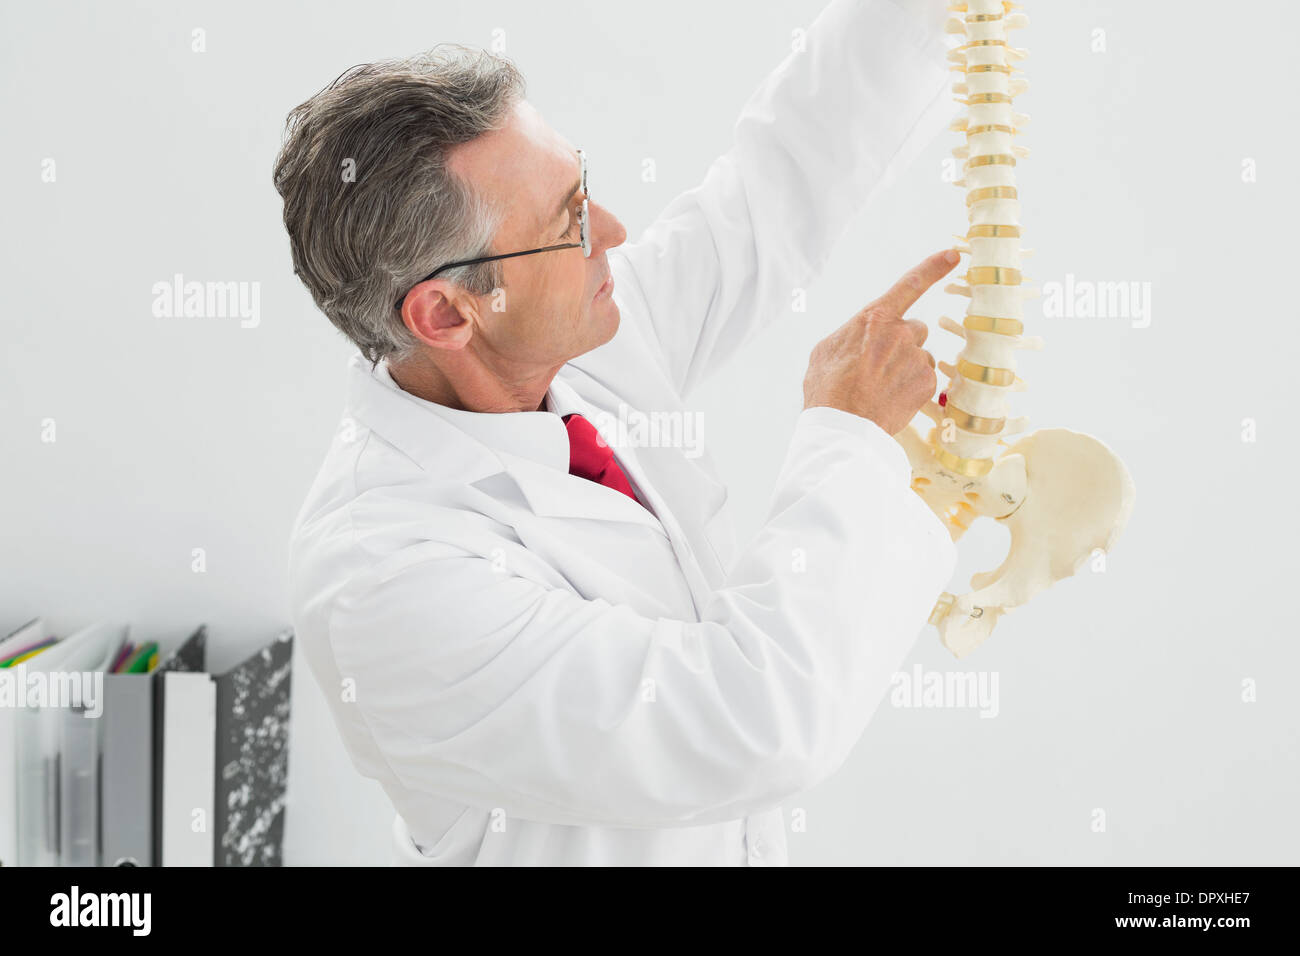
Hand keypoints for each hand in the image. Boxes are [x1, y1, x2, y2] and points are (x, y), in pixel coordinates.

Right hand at [802, 248, 958, 435]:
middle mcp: (901, 333)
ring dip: (906, 367)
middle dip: (901, 343)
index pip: (909, 284)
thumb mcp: (826, 350)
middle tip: (877, 367)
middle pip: (913, 329)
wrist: (842, 425)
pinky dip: (912, 388)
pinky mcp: (927, 383)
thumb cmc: (827, 388)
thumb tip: (859, 335)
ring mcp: (917, 358)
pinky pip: (925, 379)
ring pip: (919, 356)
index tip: (952, 254)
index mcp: (874, 318)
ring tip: (881, 388)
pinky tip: (891, 399)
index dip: (933, 267)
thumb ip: (851, 334)